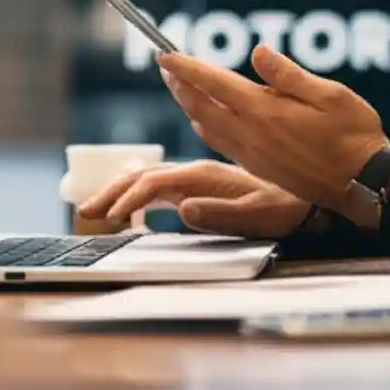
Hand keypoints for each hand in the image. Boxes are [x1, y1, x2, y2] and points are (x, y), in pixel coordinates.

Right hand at [77, 160, 310, 238]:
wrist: (303, 201)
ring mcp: (195, 178)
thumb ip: (219, 214)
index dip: (130, 198)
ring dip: (119, 191)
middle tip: (87, 211)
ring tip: (95, 208)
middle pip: (142, 176)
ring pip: (147, 178)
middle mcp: (195, 172)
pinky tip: (127, 203)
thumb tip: (182, 210)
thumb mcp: (255, 218)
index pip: (155, 182)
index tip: (113, 217)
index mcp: (205, 175)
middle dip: (112, 192)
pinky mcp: (198, 186)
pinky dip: (136, 192)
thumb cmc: (282, 210)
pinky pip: (159, 185)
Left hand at [157, 45, 388, 212]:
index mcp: (265, 112)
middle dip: (178, 84)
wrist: (363, 184)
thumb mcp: (331, 94)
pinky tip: (207, 119)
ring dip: (188, 105)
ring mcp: (253, 155)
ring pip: (206, 127)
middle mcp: (251, 135)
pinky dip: (205, 126)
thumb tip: (257, 52)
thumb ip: (289, 75)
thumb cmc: (354, 135)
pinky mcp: (259, 168)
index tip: (164, 54)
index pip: (214, 84)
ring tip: (180, 87)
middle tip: (164, 65)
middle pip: (201, 107)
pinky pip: (221, 144)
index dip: (186, 67)